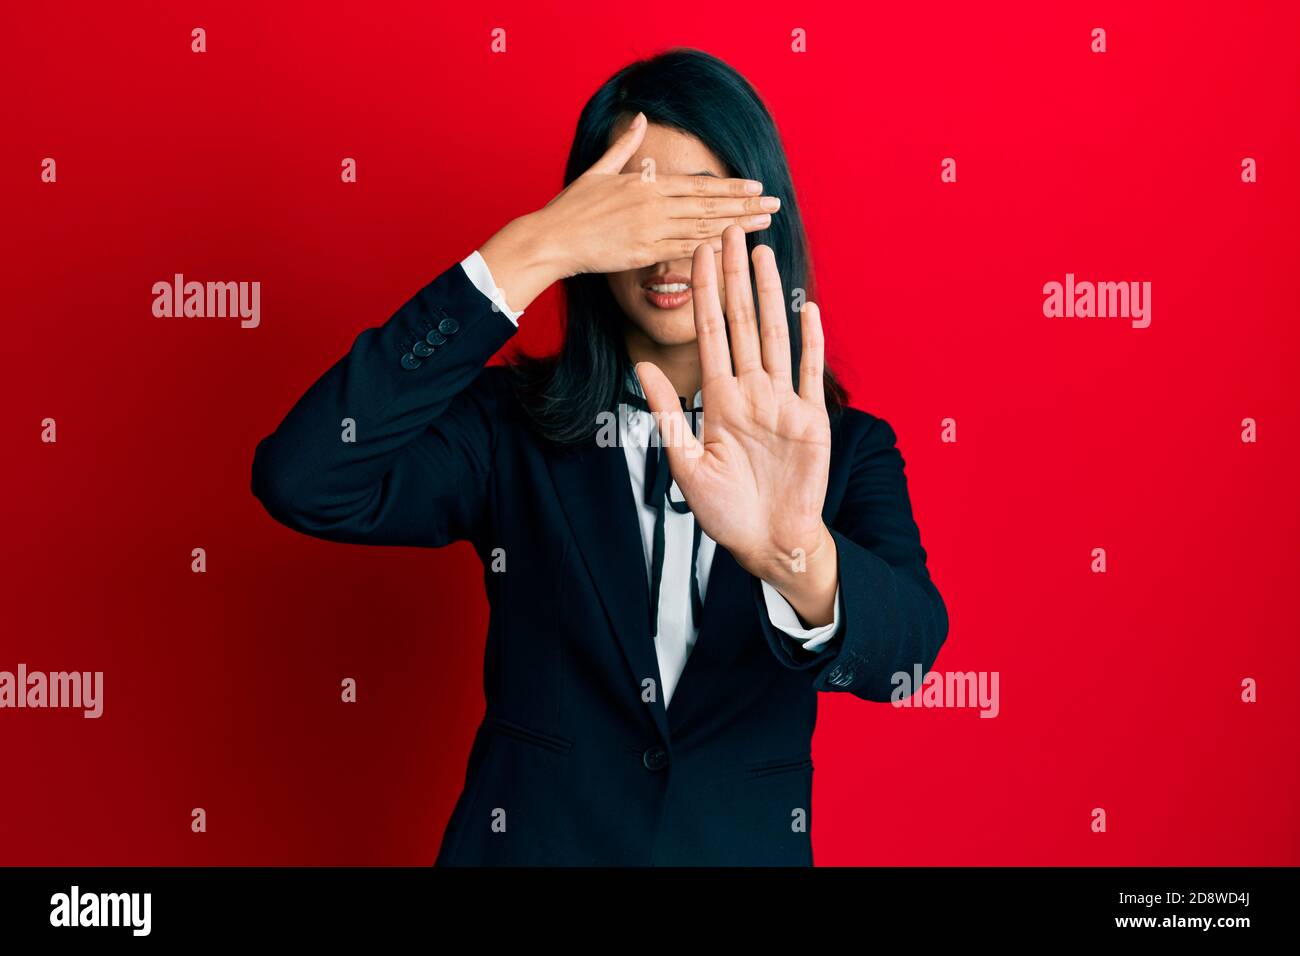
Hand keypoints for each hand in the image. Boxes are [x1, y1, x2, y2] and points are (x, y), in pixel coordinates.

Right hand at [478, 113, 781, 310]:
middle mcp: (654, 204)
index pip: (698, 184)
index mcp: (646, 184)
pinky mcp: (644, 252)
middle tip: (775, 205)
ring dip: (737, 226)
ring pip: (703, 227)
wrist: (552, 238)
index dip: (730, 187)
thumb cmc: (573, 208)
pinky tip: (734, 247)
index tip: (756, 187)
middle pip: (709, 204)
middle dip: (745, 205)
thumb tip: (641, 118)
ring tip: (765, 224)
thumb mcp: (600, 169)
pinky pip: (684, 250)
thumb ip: (625, 146)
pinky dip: (711, 248)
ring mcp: (651, 229)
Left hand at [636, 226, 837, 625]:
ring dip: (767, 293)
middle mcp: (751, 391)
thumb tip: (640, 365)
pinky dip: (809, 340)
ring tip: (761, 251)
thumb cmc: (724, 510)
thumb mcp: (684, 460)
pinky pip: (808, 372)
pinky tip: (805, 306)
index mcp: (720, 398)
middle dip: (732, 275)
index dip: (703, 292)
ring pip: (773, 335)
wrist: (767, 542)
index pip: (709, 334)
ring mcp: (782, 401)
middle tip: (727, 229)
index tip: (697, 253)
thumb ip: (666, 411)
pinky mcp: (810, 419)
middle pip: (740, 321)